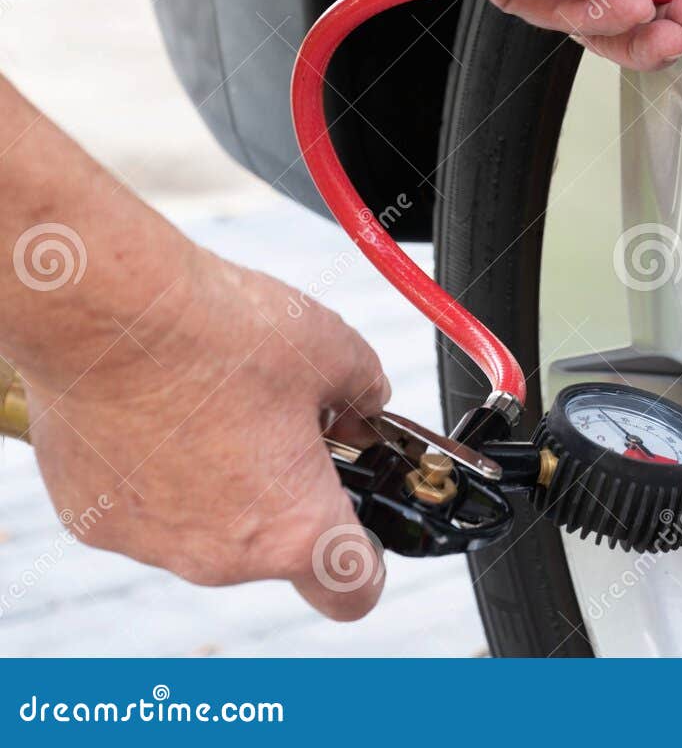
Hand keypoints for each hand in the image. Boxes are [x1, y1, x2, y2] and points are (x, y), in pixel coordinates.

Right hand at [19, 243, 390, 620]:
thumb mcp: (335, 351)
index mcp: (294, 527)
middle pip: (276, 548)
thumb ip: (366, 393)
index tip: (365, 534)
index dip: (368, 564)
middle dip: (289, 494)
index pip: (351, 591)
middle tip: (287, 428)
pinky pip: (148, 506)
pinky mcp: (93, 520)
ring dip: (223, 483)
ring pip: (208, 527)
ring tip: (218, 405)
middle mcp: (220, 556)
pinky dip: (162, 470)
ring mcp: (151, 544)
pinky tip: (162, 410)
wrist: (108, 311)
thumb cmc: (219, 335)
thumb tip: (365, 403)